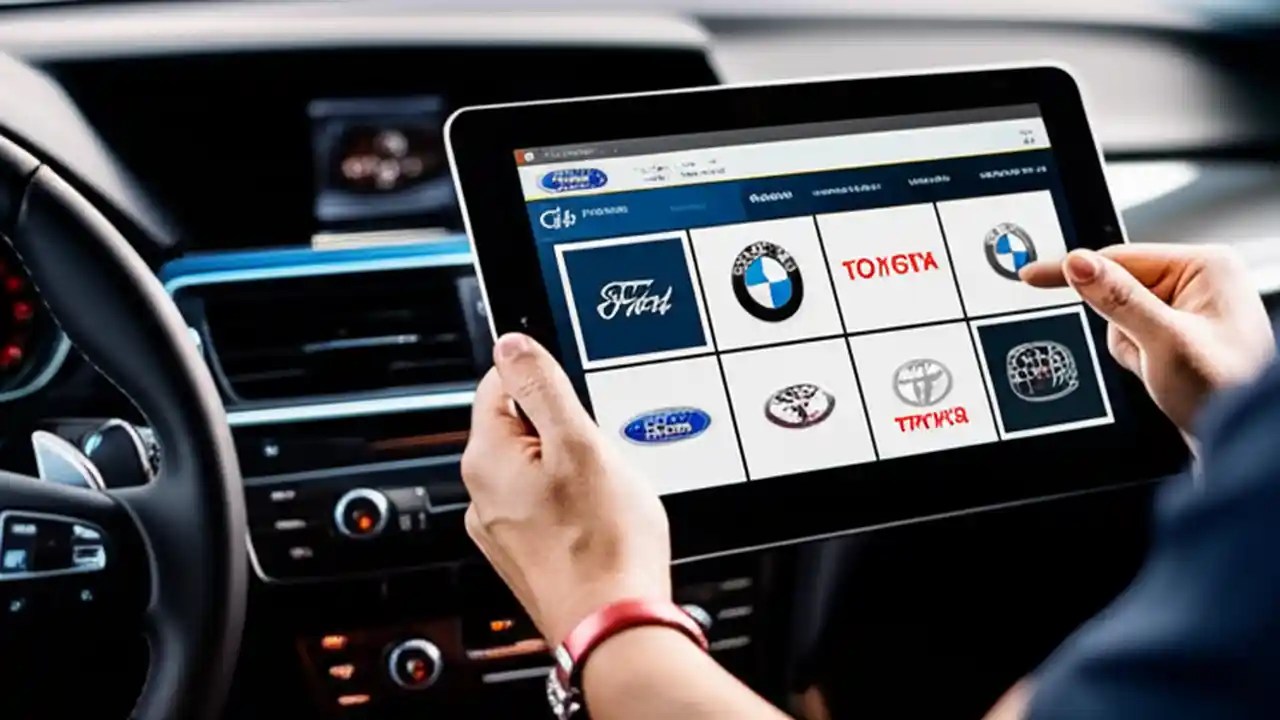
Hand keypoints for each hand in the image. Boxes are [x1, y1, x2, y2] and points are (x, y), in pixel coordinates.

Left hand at [461, 333, 671, 645]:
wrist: (613, 625)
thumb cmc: (603, 545)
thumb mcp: (581, 443)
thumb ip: (542, 386)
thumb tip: (511, 344)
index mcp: (486, 458)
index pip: (500, 384)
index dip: (544, 382)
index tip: (576, 400)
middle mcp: (481, 494)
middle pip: (521, 428)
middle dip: (565, 431)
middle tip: (599, 456)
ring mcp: (500, 529)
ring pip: (537, 470)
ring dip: (570, 469)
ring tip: (603, 495)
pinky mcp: (524, 555)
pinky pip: (544, 507)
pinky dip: (571, 505)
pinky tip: (599, 522)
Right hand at [1020, 244, 1273, 434]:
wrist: (1241, 441)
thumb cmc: (1225, 389)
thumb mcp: (1163, 341)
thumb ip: (1117, 298)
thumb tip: (1078, 264)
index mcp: (1206, 267)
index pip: (1120, 258)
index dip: (1074, 271)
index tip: (1032, 275)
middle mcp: (1201, 283)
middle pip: (1119, 291)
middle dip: (1123, 329)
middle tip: (1152, 354)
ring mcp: (1192, 310)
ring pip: (1121, 319)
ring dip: (1131, 348)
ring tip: (1164, 368)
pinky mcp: (1182, 334)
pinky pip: (1134, 338)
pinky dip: (1139, 358)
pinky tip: (1164, 373)